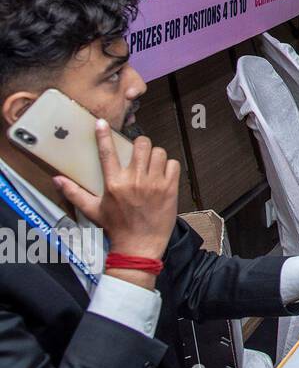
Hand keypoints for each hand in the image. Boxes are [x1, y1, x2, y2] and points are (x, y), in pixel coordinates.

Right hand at [54, 121, 178, 261]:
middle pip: (141, 145)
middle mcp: (134, 180)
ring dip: (155, 156)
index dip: (103, 136)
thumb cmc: (116, 227)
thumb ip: (74, 193)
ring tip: (151, 166)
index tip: (101, 123)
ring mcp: (154, 184)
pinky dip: (169, 166)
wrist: (139, 245)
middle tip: (139, 153)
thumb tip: (57, 179)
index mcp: (114, 184)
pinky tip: (163, 175)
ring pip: (159, 152)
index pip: (107, 153)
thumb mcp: (92, 210)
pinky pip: (173, 164)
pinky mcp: (170, 189)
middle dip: (140, 145)